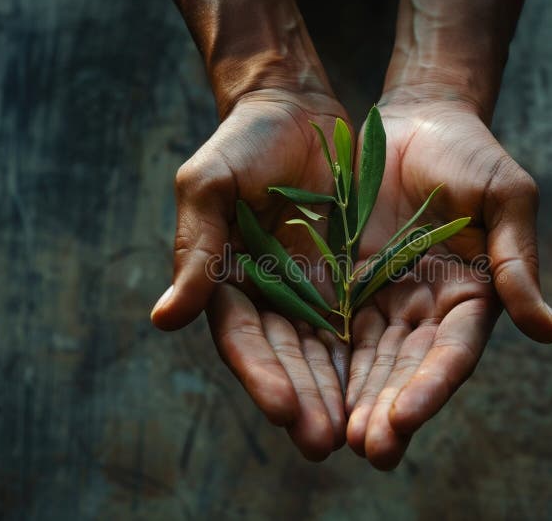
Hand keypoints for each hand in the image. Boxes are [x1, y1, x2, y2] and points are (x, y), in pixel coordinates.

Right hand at [151, 89, 350, 460]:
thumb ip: (195, 247)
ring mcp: (308, 291)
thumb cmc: (243, 141)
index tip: (282, 410)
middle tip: (324, 442)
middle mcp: (268, 295)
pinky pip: (361, 323)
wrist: (294, 109)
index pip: (242, 338)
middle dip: (304, 400)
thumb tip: (164, 319)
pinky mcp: (348, 280)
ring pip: (324, 352)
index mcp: (226, 280)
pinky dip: (368, 356)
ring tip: (359, 433)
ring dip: (337, 394)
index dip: (261, 375)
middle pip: (285, 358)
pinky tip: (387, 388)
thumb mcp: (209, 184)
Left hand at [344, 98, 551, 468]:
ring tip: (327, 438)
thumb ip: (516, 260)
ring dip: (349, 400)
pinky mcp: (343, 285)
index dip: (430, 388)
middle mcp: (426, 311)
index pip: (452, 353)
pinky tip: (297, 390)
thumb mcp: (505, 196)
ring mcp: (383, 300)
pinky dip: (316, 360)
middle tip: (365, 448)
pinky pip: (326, 327)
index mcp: (470, 297)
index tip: (404, 419)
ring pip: (364, 361)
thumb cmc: (470, 152)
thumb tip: (549, 331)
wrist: (415, 122)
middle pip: (405, 370)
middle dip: (385, 410)